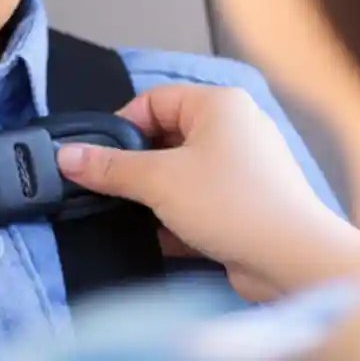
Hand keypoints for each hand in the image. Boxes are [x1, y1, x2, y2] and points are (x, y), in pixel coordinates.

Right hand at [58, 85, 359, 300]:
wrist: (292, 260)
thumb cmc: (236, 205)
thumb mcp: (158, 180)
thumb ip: (109, 167)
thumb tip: (67, 156)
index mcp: (220, 104)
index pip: (155, 100)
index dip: (122, 125)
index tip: (96, 155)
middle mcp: (235, 130)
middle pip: (167, 137)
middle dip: (136, 165)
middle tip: (107, 187)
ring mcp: (242, 170)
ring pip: (182, 174)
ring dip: (155, 196)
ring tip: (130, 214)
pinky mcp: (244, 207)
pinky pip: (199, 204)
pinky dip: (176, 218)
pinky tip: (156, 237)